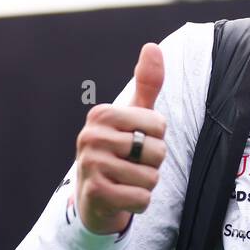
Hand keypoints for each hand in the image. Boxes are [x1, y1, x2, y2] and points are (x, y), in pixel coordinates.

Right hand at [74, 43, 167, 234]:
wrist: (94, 196)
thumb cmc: (120, 149)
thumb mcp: (135, 115)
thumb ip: (147, 83)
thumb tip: (152, 46)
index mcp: (102, 114)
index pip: (159, 125)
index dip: (157, 138)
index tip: (136, 141)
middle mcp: (90, 136)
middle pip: (157, 152)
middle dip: (152, 163)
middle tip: (131, 164)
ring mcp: (90, 165)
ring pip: (151, 177)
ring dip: (146, 184)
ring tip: (126, 180)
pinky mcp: (95, 193)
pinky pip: (141, 199)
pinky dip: (139, 202)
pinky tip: (122, 197)